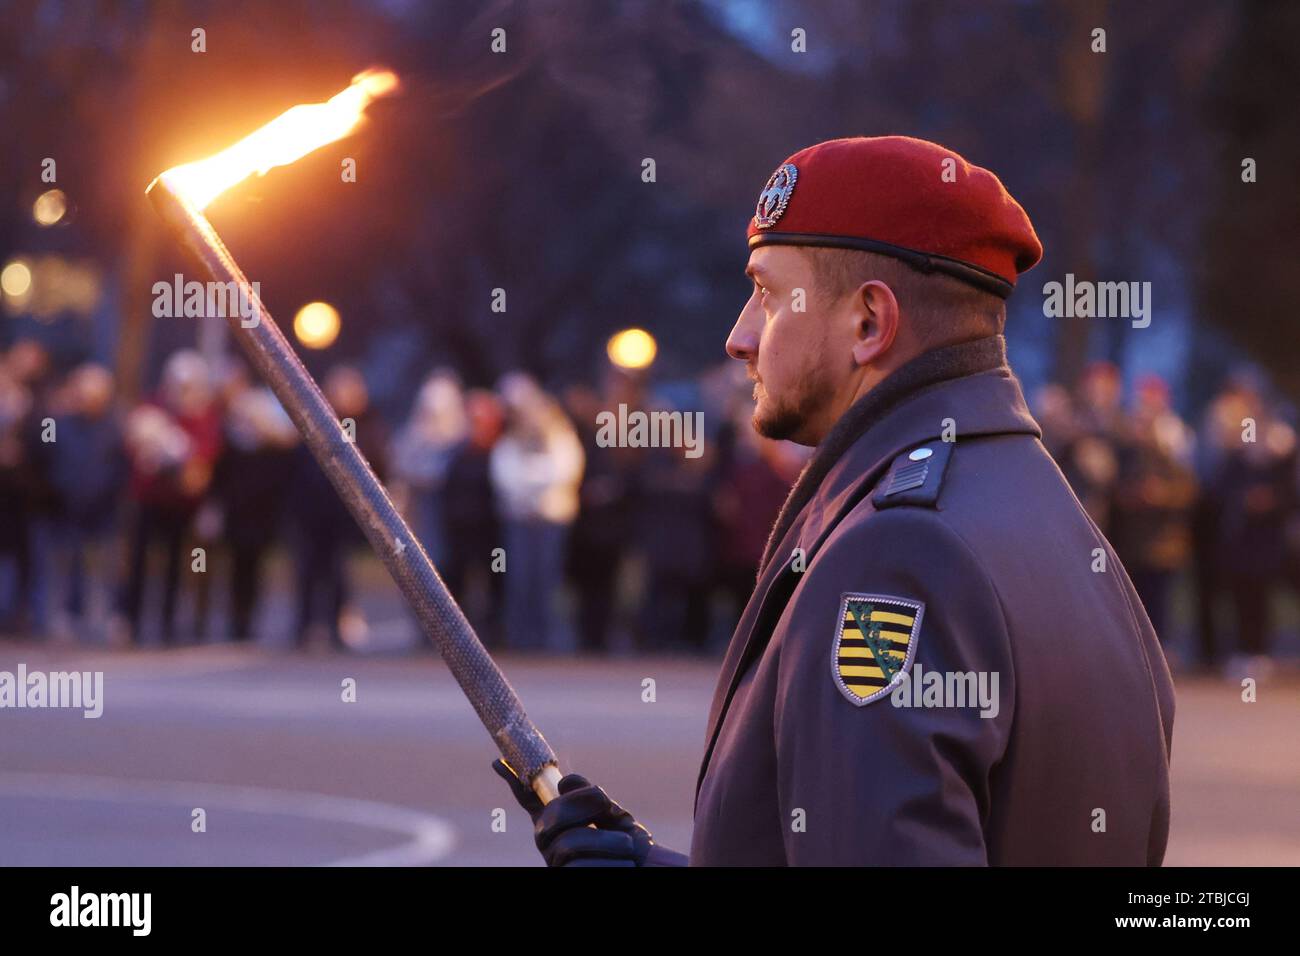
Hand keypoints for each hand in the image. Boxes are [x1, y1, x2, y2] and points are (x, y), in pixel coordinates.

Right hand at [492, 760, 673, 866]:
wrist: (650, 872)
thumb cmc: (629, 847)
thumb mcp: (613, 815)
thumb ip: (591, 798)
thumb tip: (564, 782)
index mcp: (559, 825)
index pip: (531, 801)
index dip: (515, 782)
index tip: (498, 761)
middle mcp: (551, 846)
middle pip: (549, 818)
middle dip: (580, 806)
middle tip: (608, 806)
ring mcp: (558, 866)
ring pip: (568, 846)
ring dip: (606, 842)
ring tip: (627, 849)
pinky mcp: (569, 881)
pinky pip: (581, 869)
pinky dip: (611, 865)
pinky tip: (625, 868)